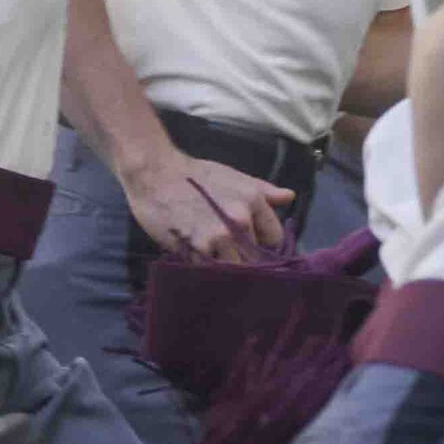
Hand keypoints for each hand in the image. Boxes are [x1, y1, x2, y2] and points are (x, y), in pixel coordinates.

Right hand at [122, 152, 288, 261]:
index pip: (274, 238)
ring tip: (215, 262)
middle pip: (255, 256)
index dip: (264, 244)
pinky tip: (198, 259)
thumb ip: (264, 190)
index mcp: (253, 202)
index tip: (253, 246)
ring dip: (226, 267)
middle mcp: (240, 221)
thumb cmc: (193, 174)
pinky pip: (209, 269)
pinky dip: (206, 269)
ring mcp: (217, 237)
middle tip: (231, 256)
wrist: (154, 174)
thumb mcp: (234, 176)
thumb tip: (289, 197)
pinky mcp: (195, 248)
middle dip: (245, 258)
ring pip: (235, 267)